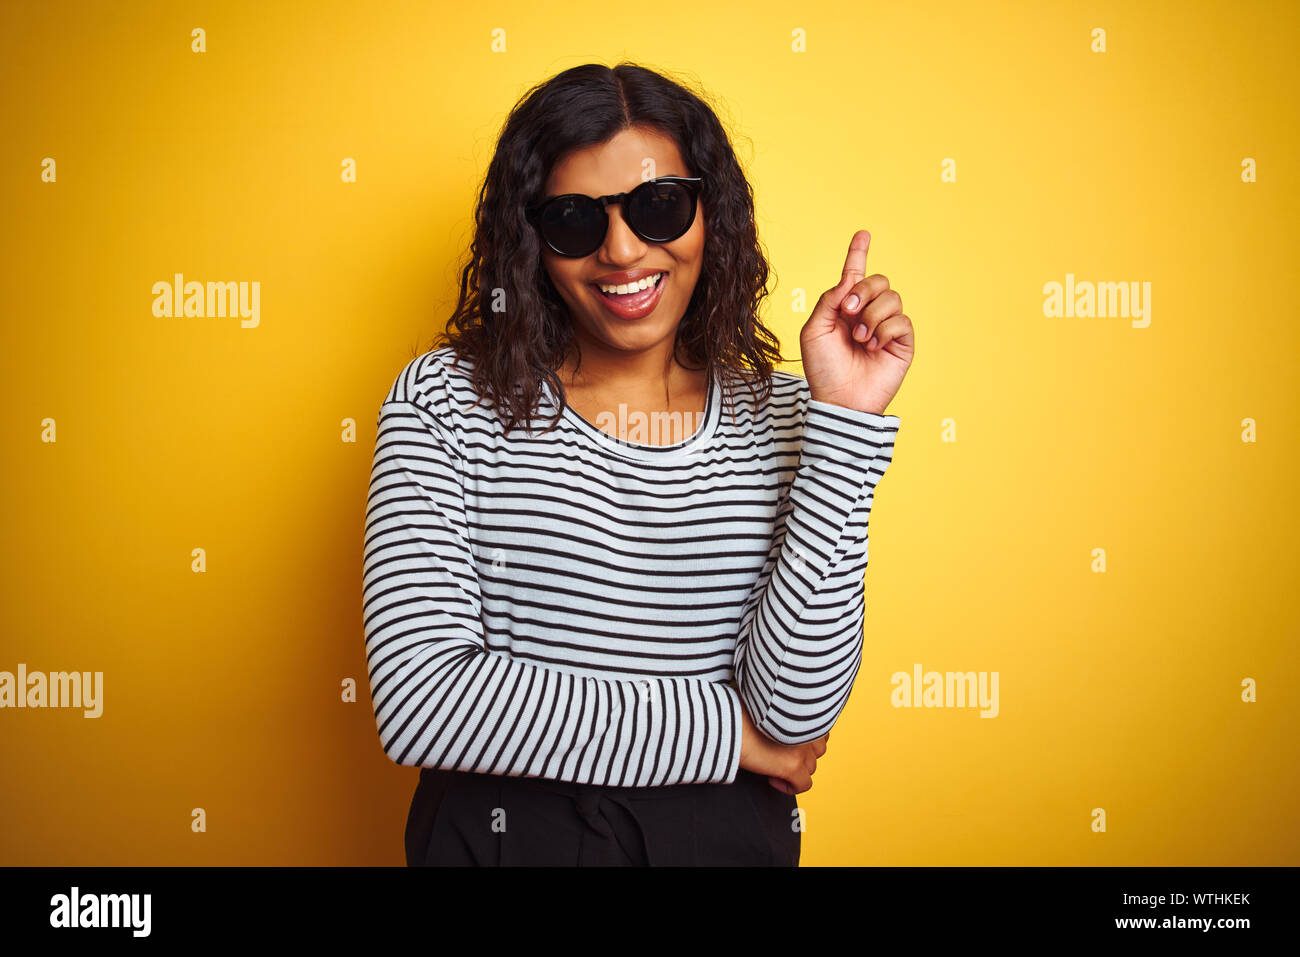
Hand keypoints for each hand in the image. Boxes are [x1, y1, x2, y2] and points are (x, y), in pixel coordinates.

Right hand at [738, 699, 828, 793]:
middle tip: (780, 755)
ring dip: (795, 770)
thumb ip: (780, 710)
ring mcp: (802, 748)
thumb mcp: (766, 704)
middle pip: (818, 750)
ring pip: (811, 768)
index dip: (806, 740)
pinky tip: (772, 778)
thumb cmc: (739, 710)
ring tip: (773, 765)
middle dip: (802, 755)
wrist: (728, 724)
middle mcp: (808, 729)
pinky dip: (789, 786)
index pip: (822, 730)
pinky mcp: (792, 766)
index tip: (788, 743)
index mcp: (804, 712)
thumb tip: (776, 716)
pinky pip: (803, 785)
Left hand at [799, 229, 914, 414]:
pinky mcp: (901, 343)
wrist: (839, 400)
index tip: (863, 234)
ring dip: (872, 316)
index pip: (855, 275)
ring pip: (892, 298)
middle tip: (848, 311)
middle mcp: (868, 314)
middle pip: (879, 280)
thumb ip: (829, 301)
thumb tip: (848, 282)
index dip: (859, 253)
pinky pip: (902, 321)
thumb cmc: (823, 369)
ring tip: (860, 339)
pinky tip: (873, 347)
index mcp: (845, 308)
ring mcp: (886, 327)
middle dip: (863, 290)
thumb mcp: (814, 330)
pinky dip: (884, 331)